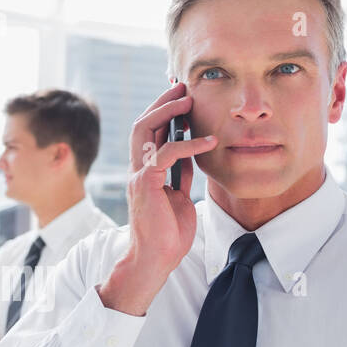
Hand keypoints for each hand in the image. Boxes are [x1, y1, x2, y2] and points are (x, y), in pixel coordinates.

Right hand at [98, 81, 216, 315]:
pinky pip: (167, 153)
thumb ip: (180, 176)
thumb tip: (191, 156)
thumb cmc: (168, 235)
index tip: (183, 97)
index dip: (165, 113)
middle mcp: (137, 169)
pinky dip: (189, 143)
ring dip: (168, 111)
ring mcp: (138, 175)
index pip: (150, 133)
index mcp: (145, 172)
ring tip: (189, 99)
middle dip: (162, 102)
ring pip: (145, 130)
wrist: (156, 260)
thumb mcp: (179, 197)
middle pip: (143, 124)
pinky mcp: (146, 183)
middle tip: (183, 87)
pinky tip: (209, 140)